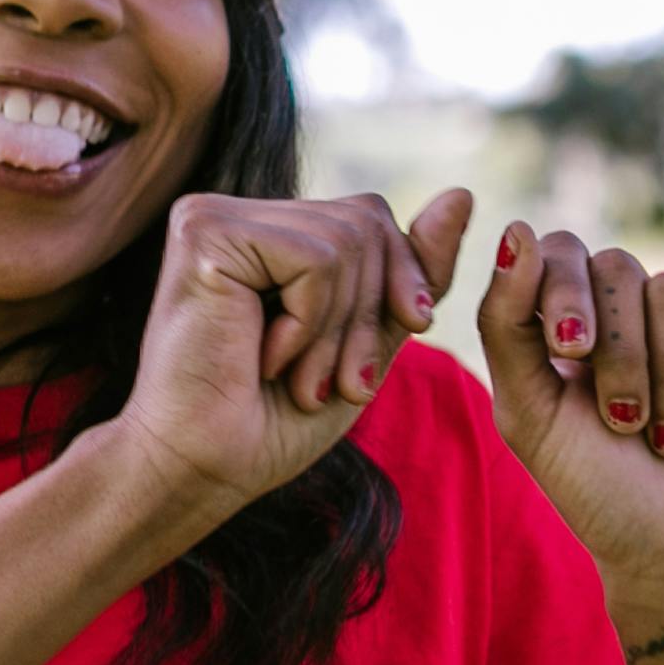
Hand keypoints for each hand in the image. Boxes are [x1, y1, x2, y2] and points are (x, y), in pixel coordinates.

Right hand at [110, 187, 476, 512]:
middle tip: (342, 384)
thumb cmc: (271, 420)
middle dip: (370, 313)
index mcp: (264, 232)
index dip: (400, 276)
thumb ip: (410, 273)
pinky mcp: (204, 233)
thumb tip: (463, 193)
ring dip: (340, 330)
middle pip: (365, 221)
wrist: (200, 471)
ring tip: (304, 382)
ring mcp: (212, 215)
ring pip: (346, 240)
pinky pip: (315, 257)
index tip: (401, 338)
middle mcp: (233, 212)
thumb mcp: (367, 340)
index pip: (368, 216)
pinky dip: (312, 322)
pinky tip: (267, 359)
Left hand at [477, 222, 663, 619]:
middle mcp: (634, 314)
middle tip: (621, 419)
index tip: (568, 351)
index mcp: (571, 322)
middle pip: (615, 265)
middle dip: (613, 349)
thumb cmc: (596, 491)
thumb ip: (507, 324)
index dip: (558, 286)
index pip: (557, 251)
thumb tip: (515, 227)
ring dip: (663, 374)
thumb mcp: (529, 412)